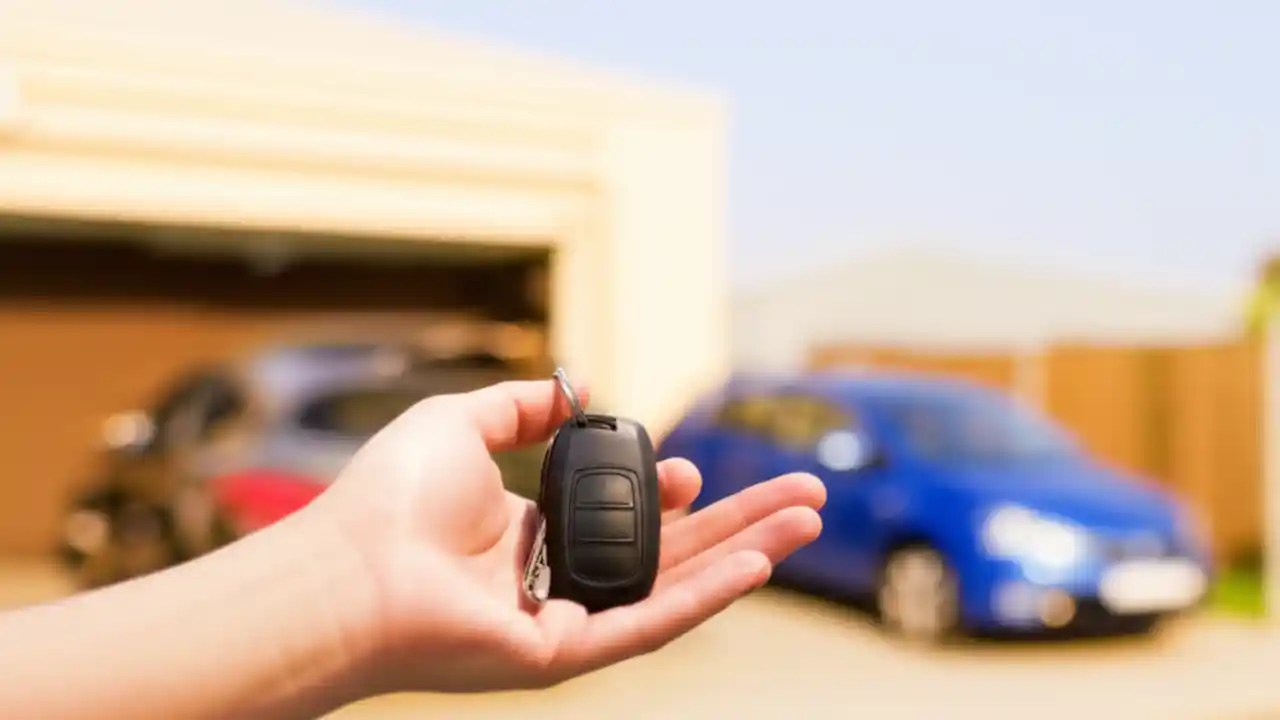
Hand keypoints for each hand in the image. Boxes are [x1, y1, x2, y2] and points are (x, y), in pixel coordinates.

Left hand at [306, 379, 824, 692]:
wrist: (347, 567)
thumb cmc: (389, 498)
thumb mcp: (462, 422)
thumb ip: (521, 405)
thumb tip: (573, 388)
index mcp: (534, 532)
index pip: (627, 517)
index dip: (669, 492)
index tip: (689, 468)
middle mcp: (557, 579)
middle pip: (671, 550)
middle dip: (740, 522)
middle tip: (803, 494)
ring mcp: (565, 619)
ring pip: (676, 587)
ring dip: (745, 555)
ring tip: (806, 521)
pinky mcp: (564, 653)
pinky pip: (649, 624)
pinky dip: (707, 597)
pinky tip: (758, 566)